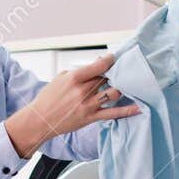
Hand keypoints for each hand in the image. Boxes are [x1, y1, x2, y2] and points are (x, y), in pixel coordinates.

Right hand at [5, 53, 138, 157]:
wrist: (40, 120)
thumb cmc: (49, 99)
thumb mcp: (60, 79)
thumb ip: (78, 72)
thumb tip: (94, 66)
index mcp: (74, 78)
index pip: (99, 66)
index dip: (110, 60)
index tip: (115, 58)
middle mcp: (82, 91)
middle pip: (108, 78)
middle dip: (116, 74)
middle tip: (123, 71)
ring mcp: (88, 105)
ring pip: (114, 93)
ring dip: (122, 88)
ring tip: (128, 84)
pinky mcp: (91, 117)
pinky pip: (113, 113)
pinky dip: (127, 110)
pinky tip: (138, 107)